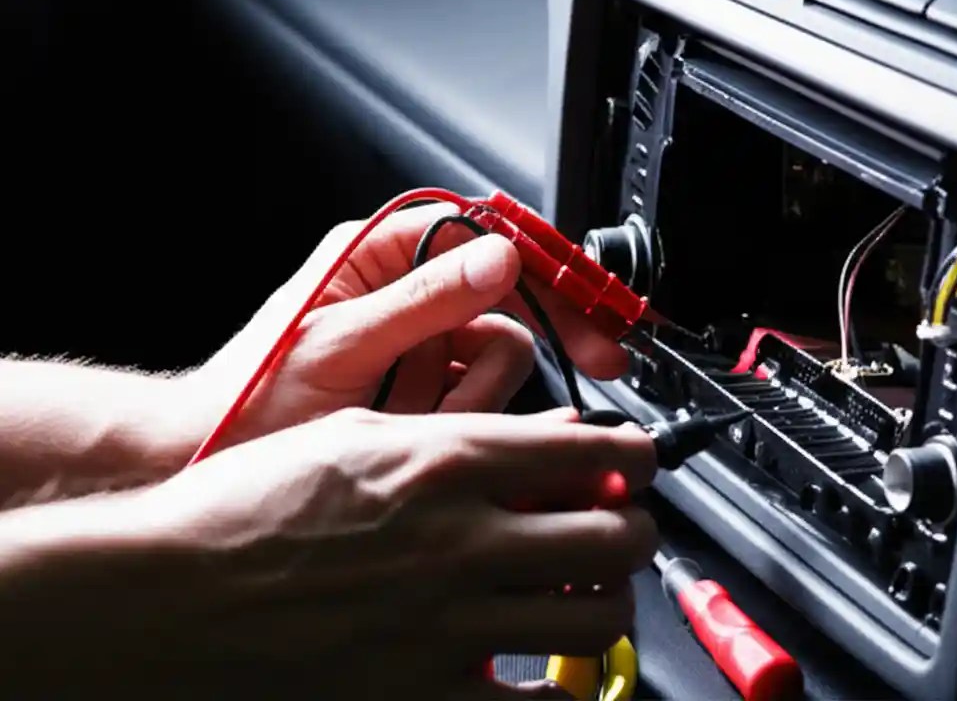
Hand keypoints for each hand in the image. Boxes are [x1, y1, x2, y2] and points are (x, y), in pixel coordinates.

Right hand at [11, 409, 655, 696]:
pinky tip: (542, 676)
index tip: (634, 467)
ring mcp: (447, 624)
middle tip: (617, 532)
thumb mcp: (355, 437)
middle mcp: (461, 540)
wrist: (164, 601)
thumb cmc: (242, 511)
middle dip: (632, 533)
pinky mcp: (423, 695)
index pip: (597, 451)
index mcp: (446, 461)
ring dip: (605, 604)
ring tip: (582, 596)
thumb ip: (458, 439)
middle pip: (616, 538)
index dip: (637, 458)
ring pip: (594, 619)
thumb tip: (544, 441)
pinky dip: (559, 693)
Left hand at [183, 201, 630, 452]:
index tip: (586, 299)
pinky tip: (430, 427)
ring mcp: (423, 339)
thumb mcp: (340, 346)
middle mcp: (406, 287)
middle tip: (599, 357)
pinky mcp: (429, 384)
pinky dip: (470, 414)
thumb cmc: (253, 400)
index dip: (542, 263)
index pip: (483, 235)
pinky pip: (484, 390)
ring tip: (426, 415)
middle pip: (510, 290)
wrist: (218, 464)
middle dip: (550, 326)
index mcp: (377, 253)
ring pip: (503, 348)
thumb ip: (422, 303)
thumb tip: (497, 260)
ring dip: (481, 388)